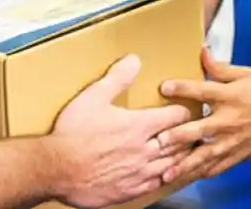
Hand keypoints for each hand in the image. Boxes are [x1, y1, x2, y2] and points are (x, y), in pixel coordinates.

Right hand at [49, 54, 192, 208]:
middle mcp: (145, 150)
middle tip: (192, 130)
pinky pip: (157, 183)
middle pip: (179, 142)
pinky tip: (164, 173)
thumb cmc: (73, 133)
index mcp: (138, 125)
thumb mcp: (93, 97)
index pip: (175, 117)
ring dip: (180, 156)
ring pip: (172, 164)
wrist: (58, 168)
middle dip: (188, 134)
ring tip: (184, 151)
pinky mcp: (131, 190)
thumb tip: (134, 60)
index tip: (185, 109)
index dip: (183, 111)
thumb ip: (117, 78)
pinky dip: (165, 176)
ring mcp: (139, 172)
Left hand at [156, 48, 250, 182]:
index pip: (201, 92)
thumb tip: (202, 52)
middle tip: (156, 142)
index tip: (164, 87)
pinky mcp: (241, 153)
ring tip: (166, 173)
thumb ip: (219, 67)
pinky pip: (220, 166)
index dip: (181, 88)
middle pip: (198, 130)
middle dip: (176, 138)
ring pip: (206, 156)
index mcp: (229, 96)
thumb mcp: (245, 73)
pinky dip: (204, 173)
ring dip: (185, 165)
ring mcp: (234, 140)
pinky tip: (189, 178)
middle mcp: (229, 120)